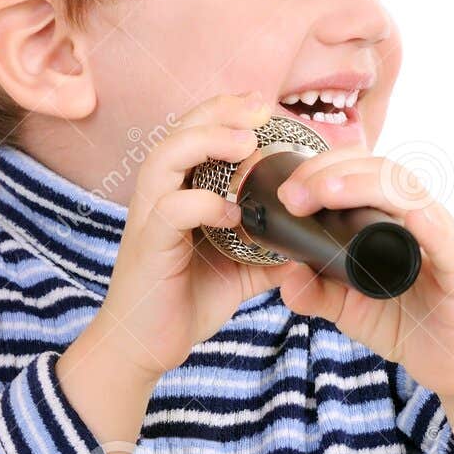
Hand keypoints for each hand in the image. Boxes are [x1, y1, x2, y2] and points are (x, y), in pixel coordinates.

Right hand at [89, 91, 285, 383]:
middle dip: (220, 111)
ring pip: (166, 157)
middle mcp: (158, 196)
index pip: (195, 132)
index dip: (226, 111)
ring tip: (246, 144)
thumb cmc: (183, 301)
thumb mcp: (237, 272)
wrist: (144, 346)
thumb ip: (266, 251)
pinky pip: (171, 210)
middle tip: (261, 108)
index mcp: (178, 192)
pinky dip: (204, 205)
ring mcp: (149, 218)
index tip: (264, 106)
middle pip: (179, 130)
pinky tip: (232, 214)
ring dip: (207, 141)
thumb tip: (309, 244)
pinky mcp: (148, 246)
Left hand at [272, 146, 453, 398]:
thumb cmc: (404, 323)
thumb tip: (285, 277)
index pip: (360, 171)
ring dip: (366, 186)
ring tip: (326, 193)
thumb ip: (317, 293)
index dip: (323, 169)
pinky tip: (409, 217)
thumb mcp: (348, 308)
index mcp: (392, 217)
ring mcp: (440, 242)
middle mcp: (419, 219)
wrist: (449, 360)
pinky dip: (427, 226)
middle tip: (295, 194)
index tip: (288, 193)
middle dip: (333, 173)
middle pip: (381, 171)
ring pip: (410, 194)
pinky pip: (445, 243)